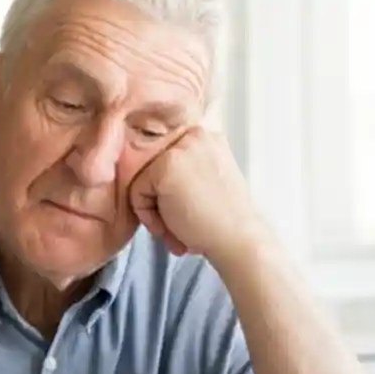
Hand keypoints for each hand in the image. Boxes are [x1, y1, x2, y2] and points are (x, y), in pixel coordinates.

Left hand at [129, 126, 267, 261]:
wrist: (237, 239)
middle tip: (182, 227)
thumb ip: (184, 171)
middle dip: (161, 203)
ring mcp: (180, 149)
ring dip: (157, 213)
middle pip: (153, 169)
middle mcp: (194, 134)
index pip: (166, 159)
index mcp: (206, 137)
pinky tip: (174, 230)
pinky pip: (137, 194)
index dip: (169, 192)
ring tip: (179, 232)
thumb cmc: (222, 220)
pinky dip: (150, 218)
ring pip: (143, 181)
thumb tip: (153, 181)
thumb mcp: (207, 181)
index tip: (185, 212)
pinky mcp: (165, 168)